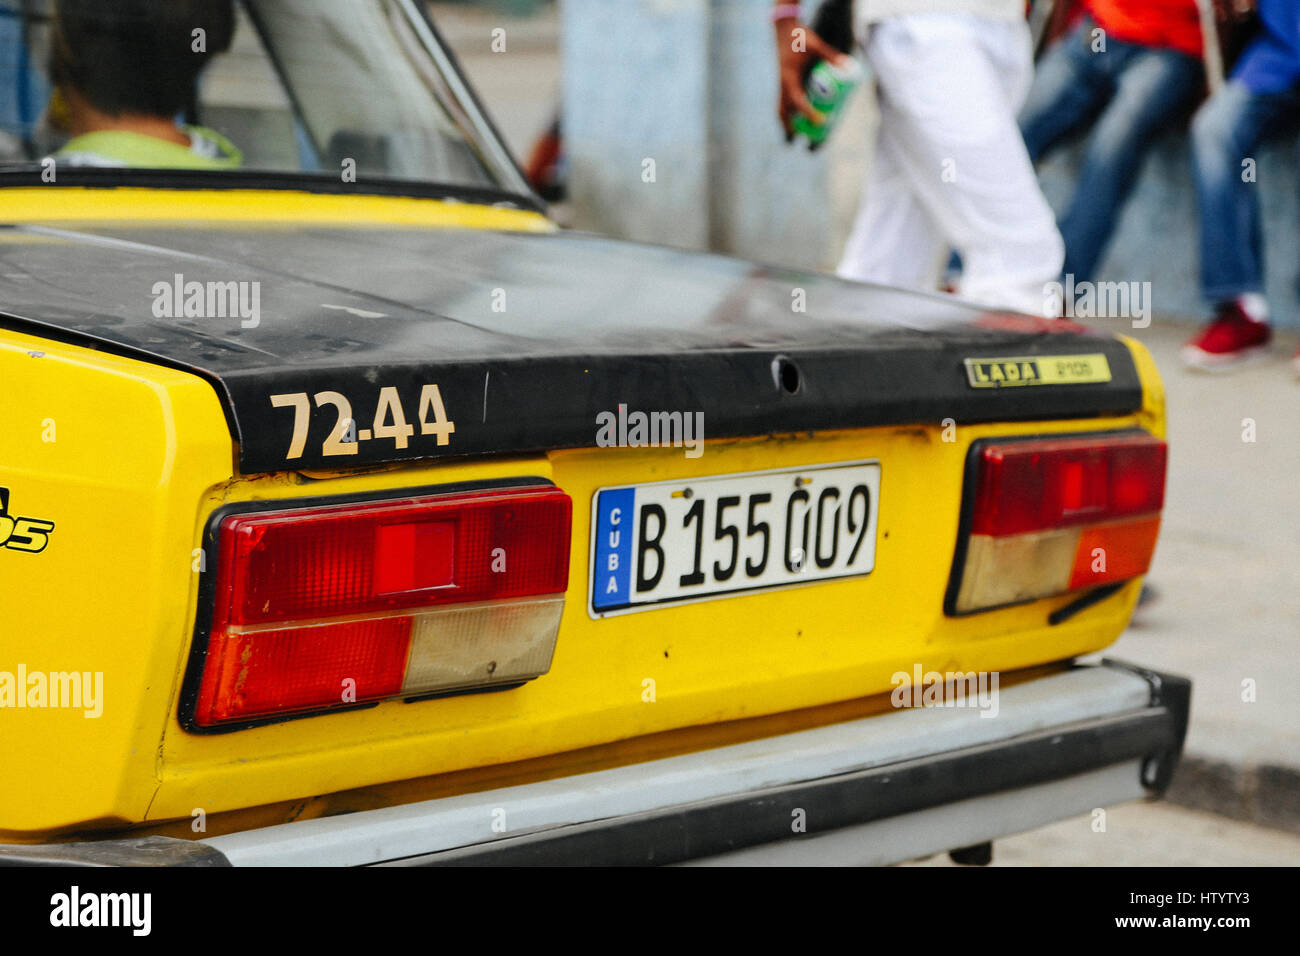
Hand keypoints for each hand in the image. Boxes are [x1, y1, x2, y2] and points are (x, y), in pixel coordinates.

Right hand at [774, 17, 845, 138]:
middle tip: (800, 140)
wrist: (784, 30)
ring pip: (780, 109)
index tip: (820, 122)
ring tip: (793, 138)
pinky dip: (787, 115)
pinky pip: (782, 104)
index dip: (808, 113)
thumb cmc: (800, 37)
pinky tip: (794, 123)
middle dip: (790, 127)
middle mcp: (781, 85)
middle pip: (782, 112)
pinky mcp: (781, 84)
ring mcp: (779, 86)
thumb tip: (848, 66)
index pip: (798, 100)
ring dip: (786, 124)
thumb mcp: (816, 45)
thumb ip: (830, 56)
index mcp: (788, 78)